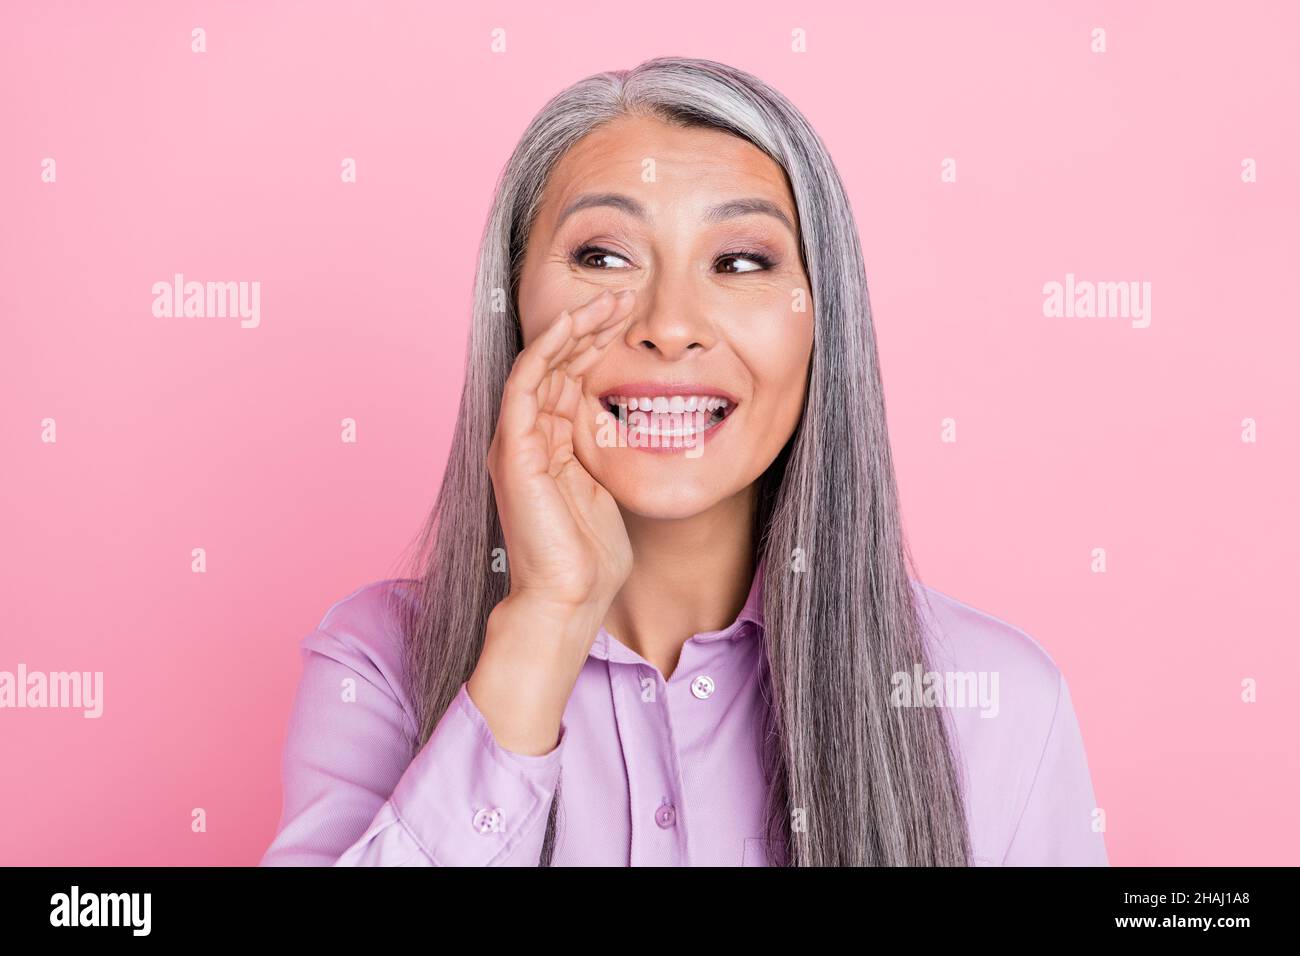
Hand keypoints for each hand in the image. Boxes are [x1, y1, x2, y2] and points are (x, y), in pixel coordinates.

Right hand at [469, 289, 636, 754]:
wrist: (568, 600)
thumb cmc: (591, 558)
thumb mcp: (607, 488)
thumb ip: (605, 451)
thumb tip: (629, 421)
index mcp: (550, 445)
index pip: (570, 377)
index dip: (597, 343)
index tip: (630, 316)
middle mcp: (528, 436)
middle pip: (556, 363)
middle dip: (589, 325)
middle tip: (624, 295)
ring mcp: (517, 441)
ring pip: (541, 364)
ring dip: (572, 327)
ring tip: (607, 299)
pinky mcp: (513, 448)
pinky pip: (526, 383)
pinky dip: (548, 349)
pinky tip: (575, 324)